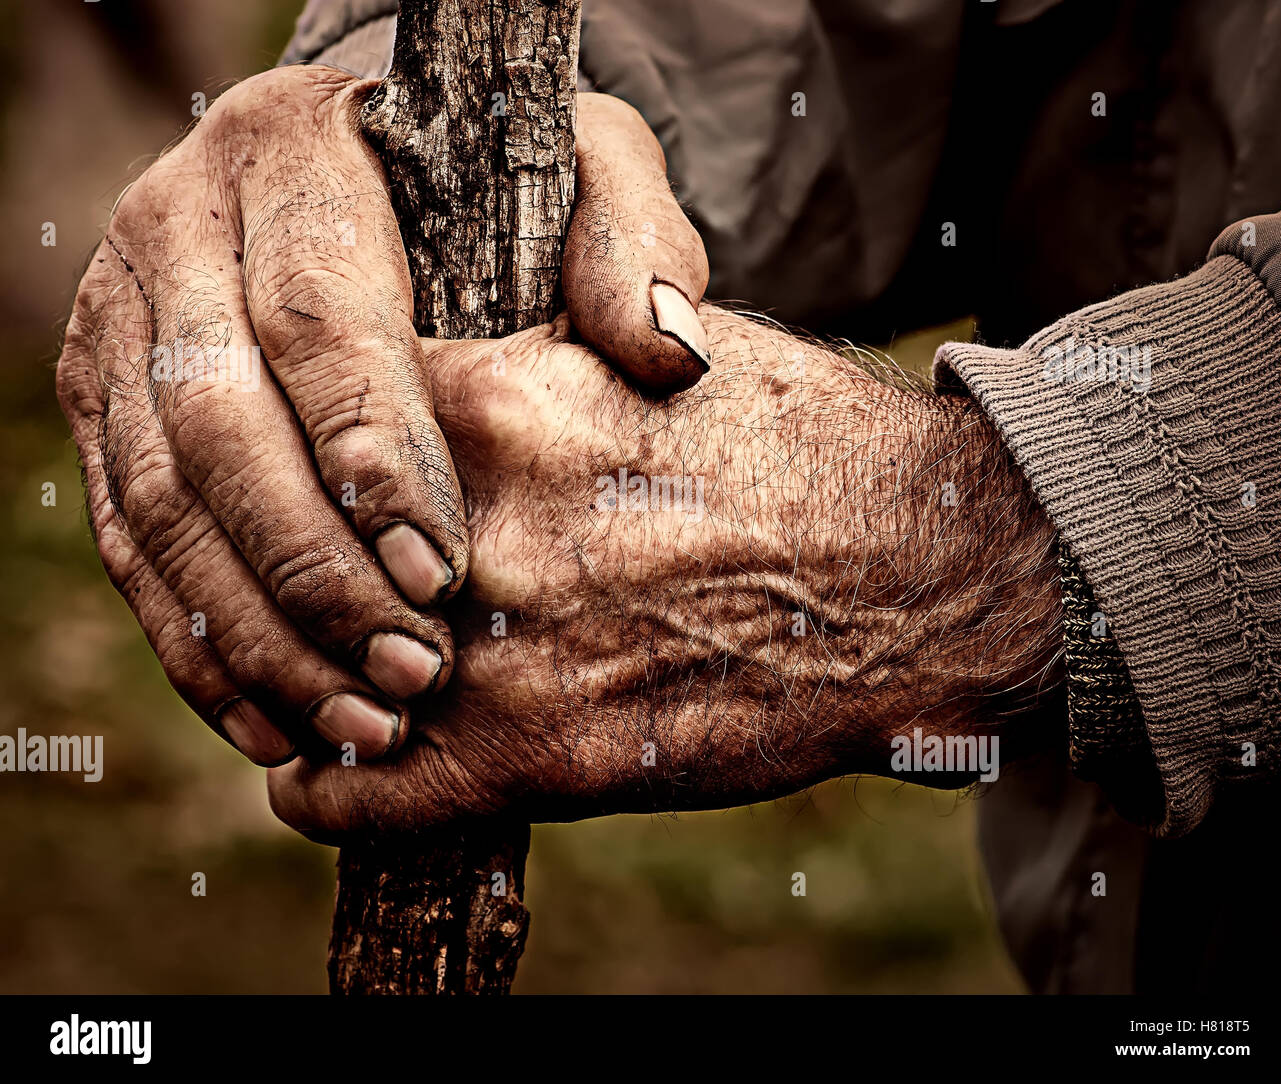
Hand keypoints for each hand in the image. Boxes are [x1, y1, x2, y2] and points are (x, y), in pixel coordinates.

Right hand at [56, 66, 708, 765]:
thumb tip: (668, 355)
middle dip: (313, 569)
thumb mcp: (579, 168)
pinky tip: (274, 722)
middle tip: (410, 673)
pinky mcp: (101, 406)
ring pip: (160, 503)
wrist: (367, 165)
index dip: (373, 456)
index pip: (317, 323)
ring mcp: (120, 325)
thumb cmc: (490, 178)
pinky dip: (198, 645)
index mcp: (288, 155)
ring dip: (255, 634)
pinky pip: (128, 541)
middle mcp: (177, 233)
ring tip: (358, 726)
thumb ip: (628, 242)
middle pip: (217, 425)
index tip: (439, 571)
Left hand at [268, 308, 1062, 834]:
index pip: (319, 428)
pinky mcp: (535, 755)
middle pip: (303, 554)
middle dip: (303, 571)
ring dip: (307, 679)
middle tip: (312, 591)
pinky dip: (328, 786)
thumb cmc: (800, 446)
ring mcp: (498, 648)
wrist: (922, 571)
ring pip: (315, 674)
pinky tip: (325, 774)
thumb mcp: (654, 350)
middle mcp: (473, 523)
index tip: (325, 491)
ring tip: (317, 684)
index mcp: (490, 403)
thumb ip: (526, 360)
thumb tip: (443, 375)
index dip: (319, 464)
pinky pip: (359, 793)